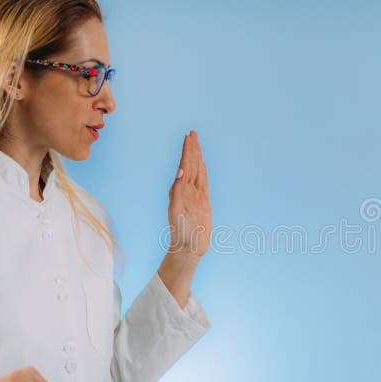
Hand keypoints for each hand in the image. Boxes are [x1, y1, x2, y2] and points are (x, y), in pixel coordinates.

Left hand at [165, 130, 211, 257]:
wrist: (188, 248)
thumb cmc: (180, 232)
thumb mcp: (176, 211)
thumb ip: (177, 192)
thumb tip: (181, 172)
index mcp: (179, 190)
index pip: (184, 166)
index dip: (187, 151)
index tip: (189, 137)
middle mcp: (186, 190)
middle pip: (191, 165)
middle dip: (192, 149)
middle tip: (192, 133)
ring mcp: (195, 195)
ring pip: (197, 171)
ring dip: (197, 157)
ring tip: (197, 144)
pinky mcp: (203, 202)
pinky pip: (204, 182)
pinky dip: (203, 172)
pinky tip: (203, 164)